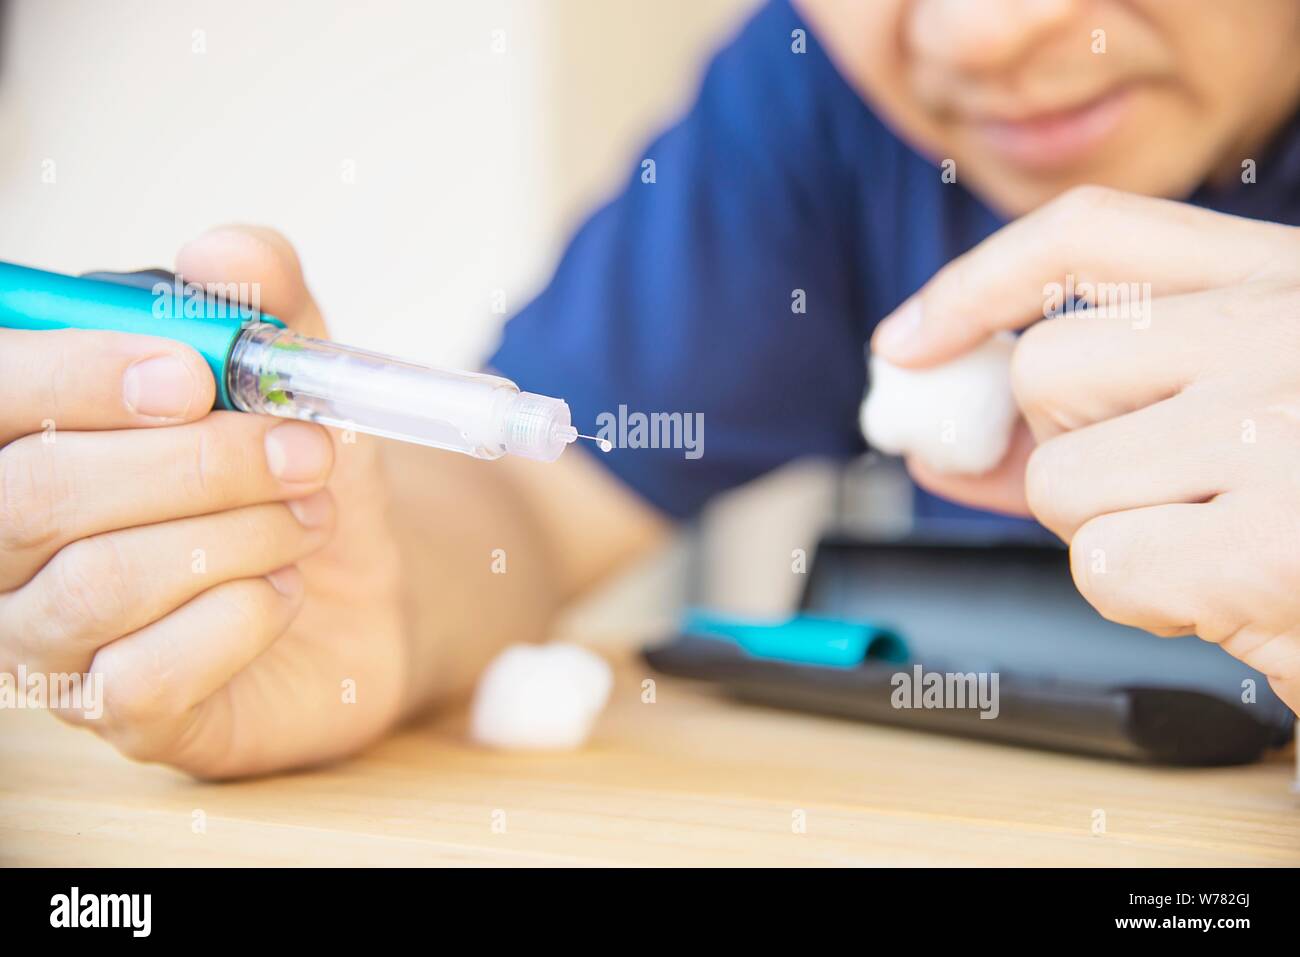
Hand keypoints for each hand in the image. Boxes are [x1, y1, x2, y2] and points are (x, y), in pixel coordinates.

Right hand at [0, 227, 408, 776]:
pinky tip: (283, 591)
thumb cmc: (296, 472)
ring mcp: (53, 639)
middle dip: (195, 464)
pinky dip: (240, 618)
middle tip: (301, 449)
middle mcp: (10, 545)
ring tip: (308, 514)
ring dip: (236, 535)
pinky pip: (148, 676)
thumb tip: (224, 252)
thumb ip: (263, 303)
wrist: (363, 584)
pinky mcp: (122, 713)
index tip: (190, 376)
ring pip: (98, 585)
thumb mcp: (294, 374)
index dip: (74, 378)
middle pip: (36, 498)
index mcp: (29, 439)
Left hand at [871, 186, 1299, 712]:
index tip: (909, 344)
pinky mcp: (1279, 540)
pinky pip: (1106, 563)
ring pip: (1062, 477)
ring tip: (1227, 545)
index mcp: (1285, 284)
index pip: (1092, 237)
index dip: (979, 284)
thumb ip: (1103, 418)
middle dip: (1075, 451)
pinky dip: (1151, 598)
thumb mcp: (1247, 418)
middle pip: (1049, 369)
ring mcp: (1283, 425)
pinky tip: (1239, 592)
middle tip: (1172, 491)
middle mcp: (1284, 328)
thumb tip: (954, 438)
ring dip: (1116, 535)